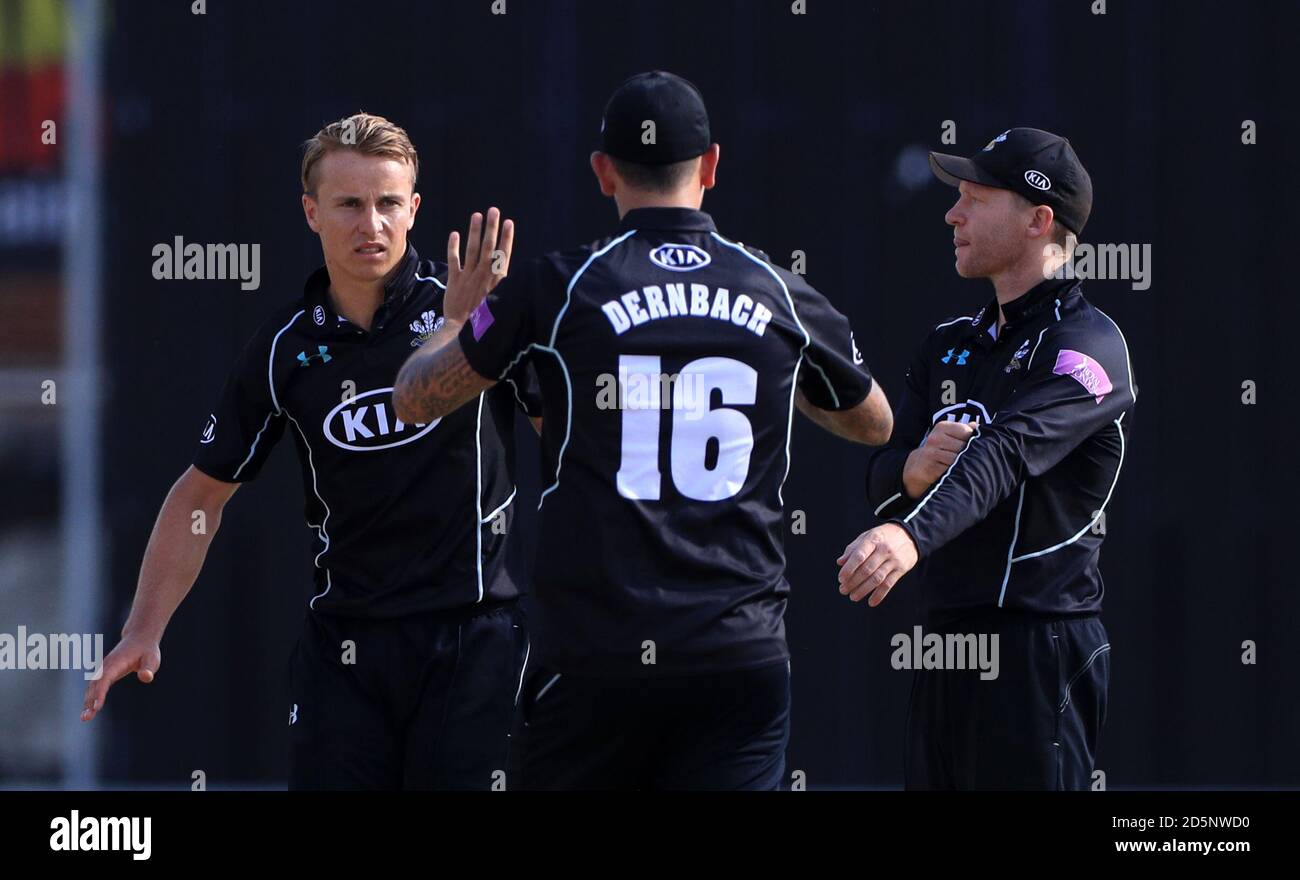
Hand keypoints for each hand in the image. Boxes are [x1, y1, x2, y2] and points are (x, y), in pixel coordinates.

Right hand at [81, 634, 160, 721]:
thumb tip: (146, 677)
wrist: (139, 639)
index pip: (105, 679)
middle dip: (89, 701)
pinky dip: (91, 698)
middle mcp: (106, 666)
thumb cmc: (147, 651)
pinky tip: (90, 710)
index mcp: (116, 662)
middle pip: (95, 685)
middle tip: (86, 718)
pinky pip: (95, 687)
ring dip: (87, 702)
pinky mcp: (105, 673)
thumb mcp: (152, 659)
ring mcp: (104, 669)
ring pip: (92, 687)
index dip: (100, 693)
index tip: (97, 707)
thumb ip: (149, 668)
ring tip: (85, 718)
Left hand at [443, 207, 514, 323]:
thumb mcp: (500, 300)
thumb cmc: (484, 317)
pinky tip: (454, 234)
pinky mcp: (455, 281)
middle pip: (489, 247)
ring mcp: (469, 277)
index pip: (503, 254)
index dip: (506, 237)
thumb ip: (501, 282)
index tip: (509, 222)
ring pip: (473, 250)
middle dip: (492, 228)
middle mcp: (484, 276)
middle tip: (494, 210)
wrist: (463, 331)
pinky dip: (453, 247)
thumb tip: (507, 266)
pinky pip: (454, 260)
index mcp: (498, 281)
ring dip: (475, 231)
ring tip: (477, 215)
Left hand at [836, 523, 918, 605]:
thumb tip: (840, 562)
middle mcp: (884, 550)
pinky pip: (889, 584)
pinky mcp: (901, 569)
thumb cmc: (883, 537)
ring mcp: (893, 560)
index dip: (849, 568)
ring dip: (863, 590)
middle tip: (843, 590)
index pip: (859, 555)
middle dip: (853, 582)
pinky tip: (871, 602)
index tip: (841, 578)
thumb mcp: (867, 536)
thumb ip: (853, 549)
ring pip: (877, 579)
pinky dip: (879, 595)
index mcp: (873, 540)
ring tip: (853, 597)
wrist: (909, 535)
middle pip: (867, 569)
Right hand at [902, 420, 975, 497]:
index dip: (974, 440)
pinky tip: (957, 473)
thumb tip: (977, 426)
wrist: (917, 467)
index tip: (977, 446)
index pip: (966, 431)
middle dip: (971, 454)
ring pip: (958, 460)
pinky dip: (956, 473)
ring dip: (964, 465)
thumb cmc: (939, 451)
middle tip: (974, 460)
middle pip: (963, 447)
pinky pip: (950, 471)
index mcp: (942, 427)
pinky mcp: (930, 469)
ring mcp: (931, 454)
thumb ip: (964, 430)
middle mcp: (935, 439)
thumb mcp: (948, 437)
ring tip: (967, 467)